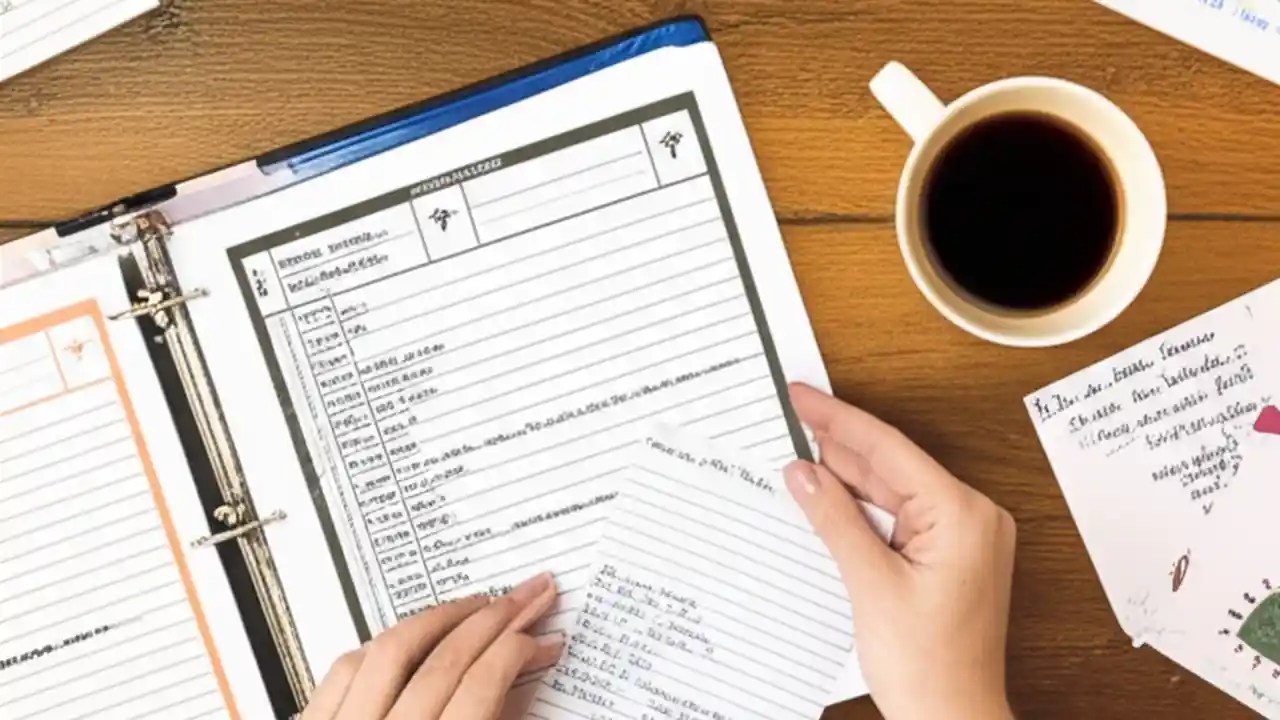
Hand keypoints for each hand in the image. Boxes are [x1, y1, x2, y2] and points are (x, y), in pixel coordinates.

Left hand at [302, 573, 562, 719]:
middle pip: (444, 660)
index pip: (482, 687)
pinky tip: (410, 633)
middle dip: (496, 617)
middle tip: (530, 593)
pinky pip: (343, 668)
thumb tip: (520, 684)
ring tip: (477, 603)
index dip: (519, 651)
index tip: (542, 635)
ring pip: (390, 650)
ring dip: (440, 617)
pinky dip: (381, 643)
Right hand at [783, 384, 1015, 719]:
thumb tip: (804, 472)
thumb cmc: (929, 667)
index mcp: (961, 514)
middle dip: (838, 446)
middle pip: (891, 466)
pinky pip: (899, 517)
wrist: (952, 719)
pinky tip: (828, 495)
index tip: (803, 396)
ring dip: (847, 477)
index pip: (888, 449)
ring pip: (893, 491)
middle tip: (792, 417)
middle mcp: (970, 517)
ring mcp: (962, 537)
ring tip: (799, 452)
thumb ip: (834, 519)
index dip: (838, 419)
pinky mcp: (949, 556)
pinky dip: (863, 508)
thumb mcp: (870, 584)